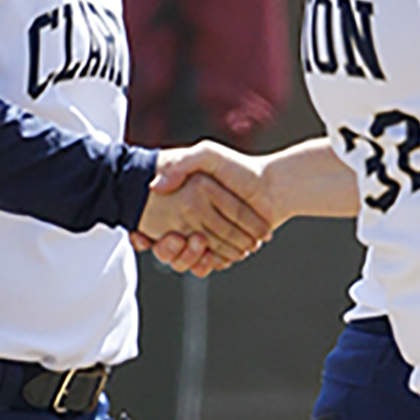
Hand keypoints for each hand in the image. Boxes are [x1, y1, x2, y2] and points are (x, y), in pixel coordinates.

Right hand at [133, 141, 278, 273]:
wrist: (274, 188)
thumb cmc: (240, 168)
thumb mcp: (208, 155)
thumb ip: (182, 163)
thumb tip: (155, 186)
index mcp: (181, 199)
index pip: (155, 223)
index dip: (147, 233)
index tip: (145, 235)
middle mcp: (189, 220)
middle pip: (167, 246)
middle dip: (168, 248)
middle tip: (174, 239)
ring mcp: (204, 237)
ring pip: (184, 259)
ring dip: (187, 258)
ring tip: (197, 244)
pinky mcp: (219, 251)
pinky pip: (206, 264)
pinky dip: (206, 263)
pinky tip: (208, 258)